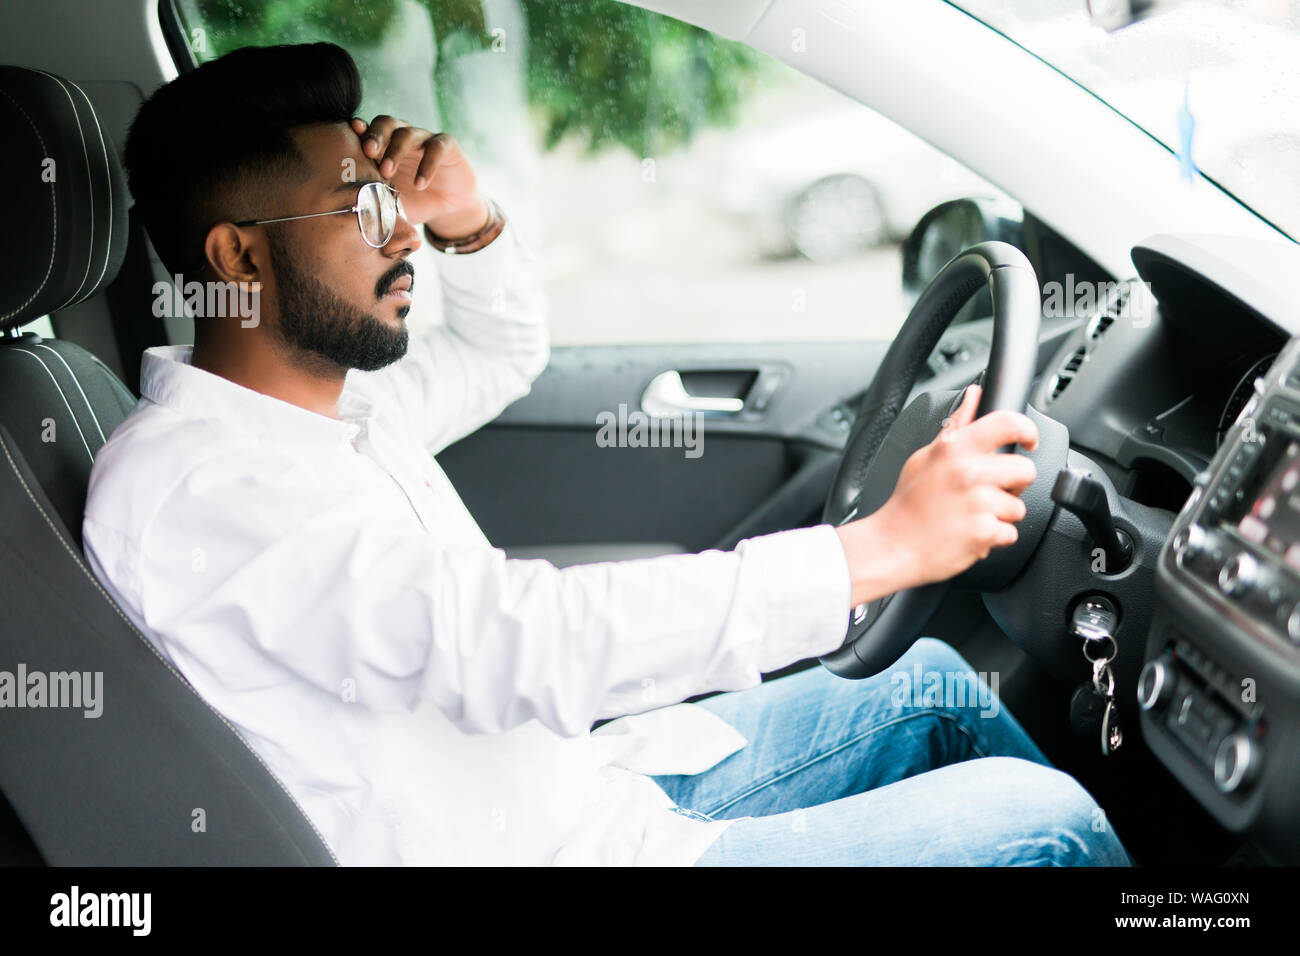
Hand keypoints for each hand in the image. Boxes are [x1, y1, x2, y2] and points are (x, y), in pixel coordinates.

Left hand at [349, 115, 488, 238]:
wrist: (447, 208)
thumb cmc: (413, 202)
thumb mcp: (389, 204)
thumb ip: (372, 201)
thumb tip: (348, 216)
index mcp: (384, 146)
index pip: (368, 131)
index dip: (359, 130)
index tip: (347, 136)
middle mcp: (402, 137)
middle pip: (386, 123)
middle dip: (375, 135)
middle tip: (368, 152)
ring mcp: (424, 139)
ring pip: (408, 133)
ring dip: (395, 151)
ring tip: (387, 173)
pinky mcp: (446, 146)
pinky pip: (436, 147)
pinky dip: (427, 164)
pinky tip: (419, 184)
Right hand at [835, 384, 1038, 606]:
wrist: (892, 546)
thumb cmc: (908, 503)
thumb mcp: (925, 456)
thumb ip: (956, 426)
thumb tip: (974, 396)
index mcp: (955, 449)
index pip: (1007, 424)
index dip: (1027, 430)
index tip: (1028, 440)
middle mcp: (968, 473)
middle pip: (1025, 470)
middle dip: (1013, 484)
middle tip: (987, 491)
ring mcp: (977, 504)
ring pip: (1017, 506)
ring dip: (1000, 515)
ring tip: (971, 516)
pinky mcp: (983, 533)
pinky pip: (1010, 533)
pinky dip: (994, 538)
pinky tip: (969, 532)